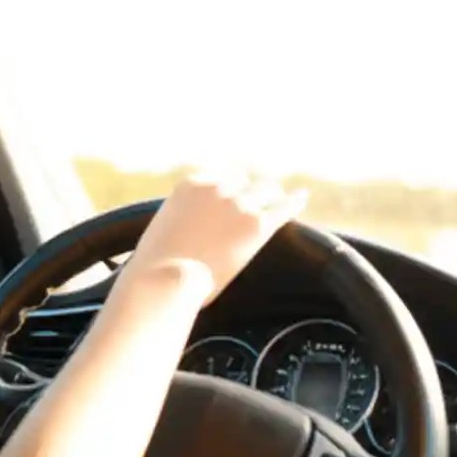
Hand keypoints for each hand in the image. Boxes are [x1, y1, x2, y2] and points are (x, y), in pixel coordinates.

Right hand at [119, 173, 307, 304]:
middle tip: (258, 202)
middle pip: (243, 181)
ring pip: (265, 191)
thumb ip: (178, 223)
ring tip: (278, 203)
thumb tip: (185, 236)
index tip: (230, 197)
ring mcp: (238, 203)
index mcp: (190, 185)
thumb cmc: (155, 268)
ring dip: (270, 198)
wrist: (165, 280)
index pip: (217, 177)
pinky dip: (293, 201)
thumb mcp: (160, 232)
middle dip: (249, 192)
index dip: (226, 189)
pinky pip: (282, 207)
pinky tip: (301, 198)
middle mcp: (216, 187)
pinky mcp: (257, 224)